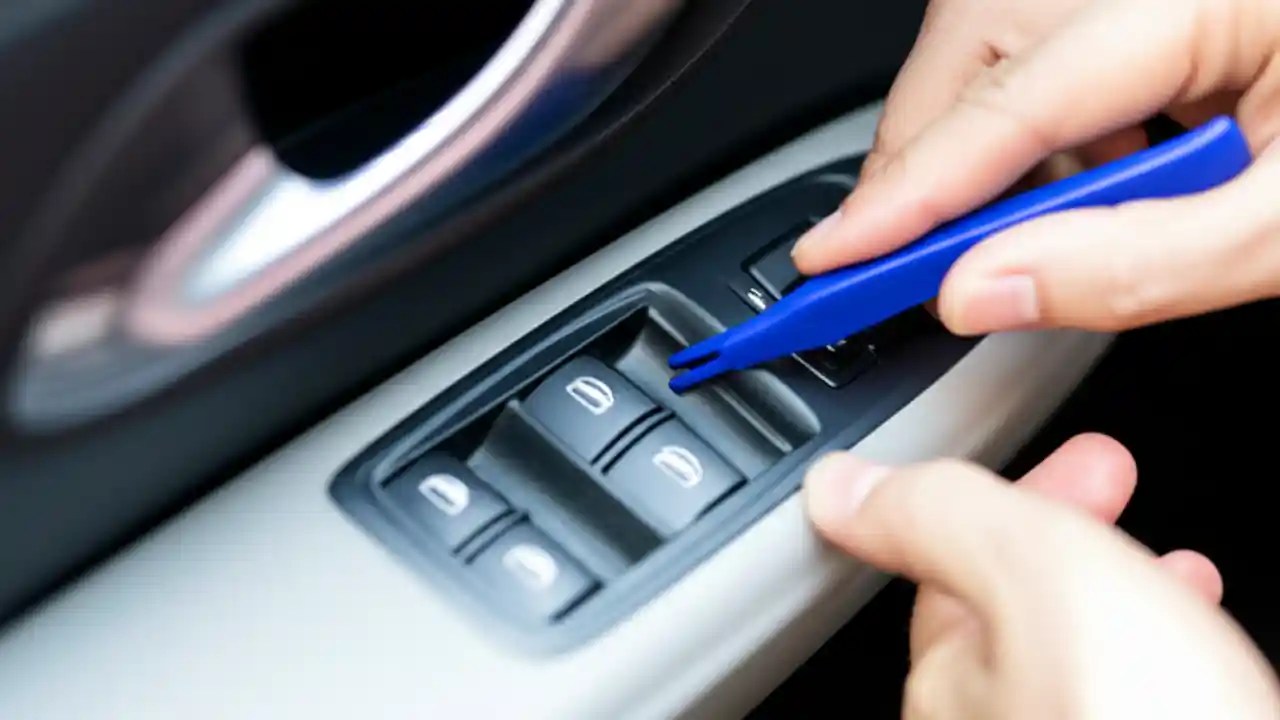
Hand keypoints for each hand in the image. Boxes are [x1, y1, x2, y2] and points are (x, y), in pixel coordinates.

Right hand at [791, 0, 1279, 334]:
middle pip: (968, 63)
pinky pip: (1033, 47)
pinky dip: (1040, 126)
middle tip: (937, 267)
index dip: (905, 200)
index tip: (832, 263)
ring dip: (992, 154)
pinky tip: (1109, 163)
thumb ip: (1132, 262)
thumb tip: (985, 289)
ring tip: (1073, 211)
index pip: (1003, 108)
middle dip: (937, 178)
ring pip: (983, 56)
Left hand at [804, 434, 1279, 716]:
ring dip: (1118, 594)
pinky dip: (1157, 660)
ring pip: (1075, 661)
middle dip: (1064, 534)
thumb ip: (934, 517)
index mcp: (947, 685)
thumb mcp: (1033, 573)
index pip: (950, 565)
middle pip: (1012, 612)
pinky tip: (1196, 652)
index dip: (1013, 496)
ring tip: (1171, 568)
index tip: (1078, 465)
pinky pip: (1123, 706)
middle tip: (1113, 487)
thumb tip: (838, 488)